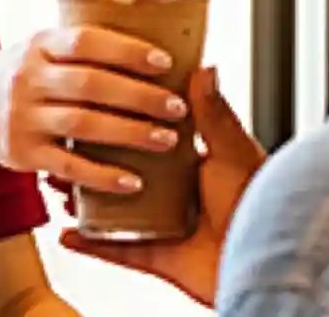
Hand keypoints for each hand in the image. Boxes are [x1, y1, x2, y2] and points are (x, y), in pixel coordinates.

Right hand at [0, 26, 189, 194]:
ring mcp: (24, 117)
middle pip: (90, 85)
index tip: (165, 63)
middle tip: (177, 107)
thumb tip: (157, 54)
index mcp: (41, 45)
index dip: (127, 51)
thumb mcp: (45, 49)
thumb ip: (86, 50)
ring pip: (82, 125)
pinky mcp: (22, 153)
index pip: (86, 42)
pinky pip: (67, 168)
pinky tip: (134, 182)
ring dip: (130, 133)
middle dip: (140, 97)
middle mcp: (30, 78)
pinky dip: (103, 177)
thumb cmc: (27, 74)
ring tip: (166, 139)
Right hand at [52, 67, 265, 307]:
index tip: (98, 100)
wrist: (274, 263)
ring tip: (55, 182)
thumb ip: (214, 114)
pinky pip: (116, 250)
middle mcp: (179, 194)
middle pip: (127, 171)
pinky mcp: (158, 258)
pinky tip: (65, 232)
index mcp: (197, 165)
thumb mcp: (233, 151)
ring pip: (114, 210)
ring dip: (83, 198)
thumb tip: (205, 66)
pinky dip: (90, 243)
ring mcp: (166, 227)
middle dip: (94, 159)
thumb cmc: (262, 205)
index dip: (126, 120)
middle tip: (66, 139)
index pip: (154, 136)